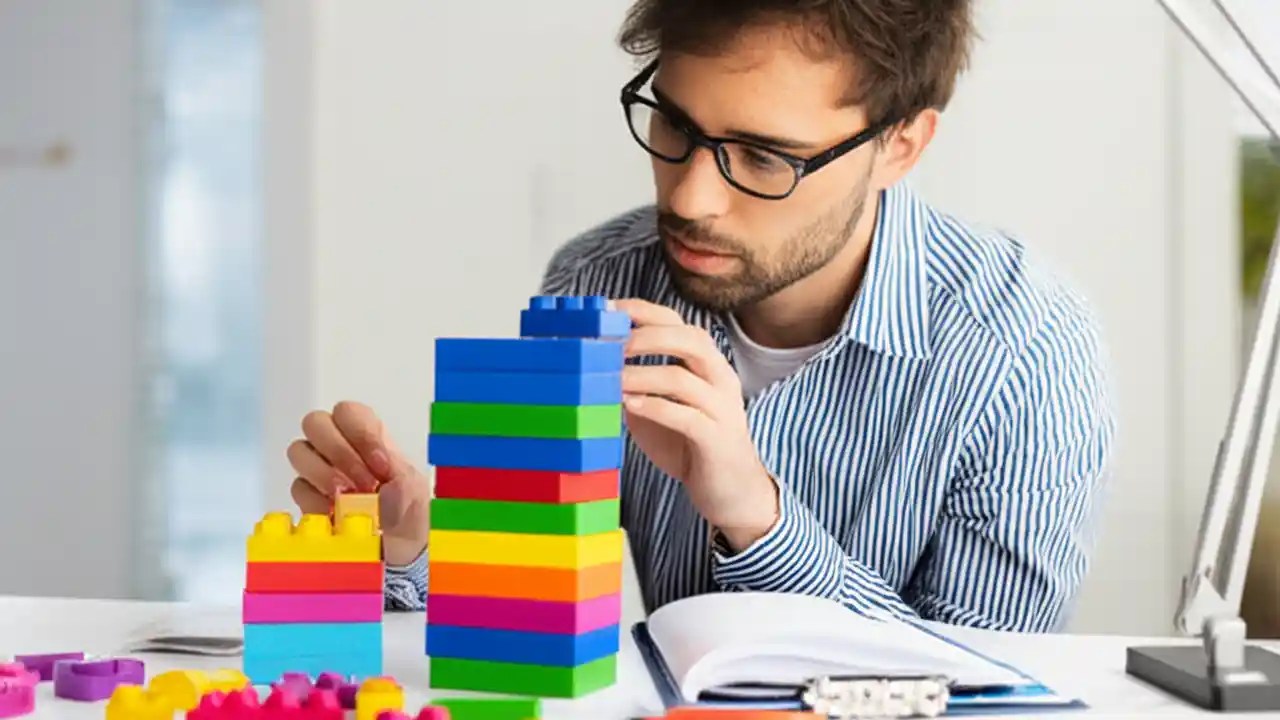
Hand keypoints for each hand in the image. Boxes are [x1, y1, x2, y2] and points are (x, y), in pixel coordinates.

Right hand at [286, 401, 430, 565]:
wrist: (397, 554)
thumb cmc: (407, 517)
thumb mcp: (414, 500)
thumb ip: (403, 490)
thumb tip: (389, 489)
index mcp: (370, 440)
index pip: (350, 412)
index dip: (361, 434)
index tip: (382, 466)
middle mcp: (340, 450)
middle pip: (316, 422)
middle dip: (339, 452)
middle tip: (363, 484)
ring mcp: (320, 472)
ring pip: (299, 451)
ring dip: (324, 474)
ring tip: (347, 499)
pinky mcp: (308, 498)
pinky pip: (298, 488)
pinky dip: (316, 501)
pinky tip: (337, 515)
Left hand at [614, 298, 778, 549]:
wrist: (731, 490)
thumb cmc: (690, 443)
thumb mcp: (659, 407)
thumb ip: (636, 386)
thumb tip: (592, 368)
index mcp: (706, 363)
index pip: (678, 323)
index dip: (644, 312)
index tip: (608, 309)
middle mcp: (719, 378)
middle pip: (689, 339)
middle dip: (646, 336)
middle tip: (611, 345)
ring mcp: (722, 407)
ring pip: (682, 378)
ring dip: (642, 375)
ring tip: (612, 378)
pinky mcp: (717, 438)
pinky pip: (686, 417)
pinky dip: (655, 408)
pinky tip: (630, 406)